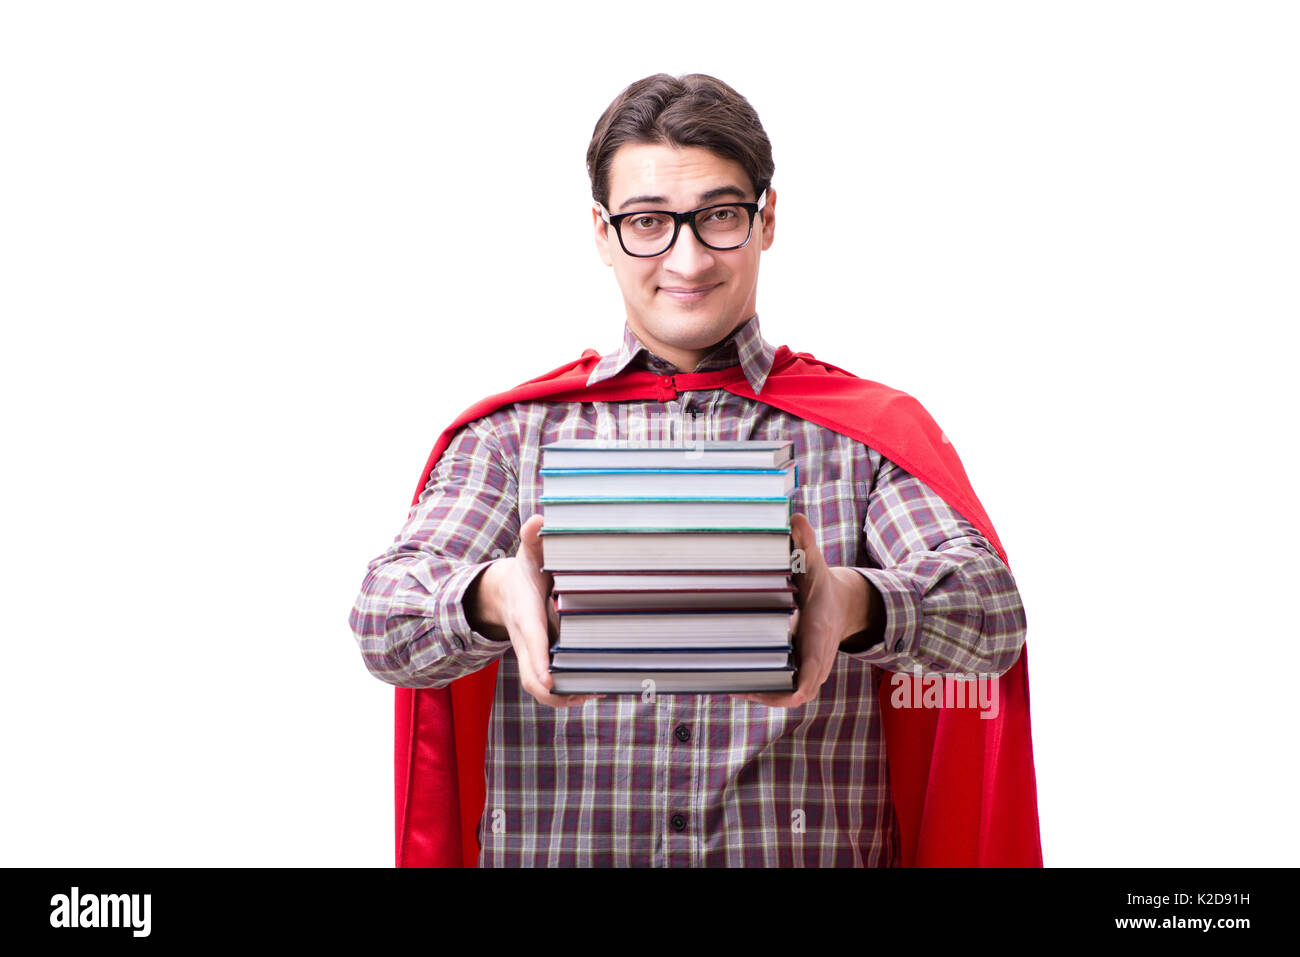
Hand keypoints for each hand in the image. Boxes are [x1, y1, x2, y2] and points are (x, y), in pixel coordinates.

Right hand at [481, 515, 601, 707]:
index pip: (530, 642)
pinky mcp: (538, 660)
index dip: (539, 662)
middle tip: (588, 692)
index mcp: (525, 615)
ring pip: (538, 687)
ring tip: (596, 692)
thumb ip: (534, 540)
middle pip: (532, 677)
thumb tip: (538, 520)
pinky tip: (592, 688)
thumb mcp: (529, 554)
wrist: (503, 592)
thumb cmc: (525, 573)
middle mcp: (525, 640)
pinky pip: (546, 684)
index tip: (551, 679)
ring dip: (564, 696)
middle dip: (555, 692)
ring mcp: (530, 654)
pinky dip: (564, 692)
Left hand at [731, 512, 866, 708]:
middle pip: (794, 692)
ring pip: (784, 695)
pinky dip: (760, 690)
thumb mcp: (816, 564)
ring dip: (759, 694)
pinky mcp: (797, 673)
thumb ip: (805, 543)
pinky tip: (733, 682)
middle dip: (767, 694)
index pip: (814, 669)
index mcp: (820, 636)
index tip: (788, 693)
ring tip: (727, 685)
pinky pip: (780, 690)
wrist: (841, 606)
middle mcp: (816, 661)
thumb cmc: (822, 587)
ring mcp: (808, 672)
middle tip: (736, 686)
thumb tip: (795, 516)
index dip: (801, 683)